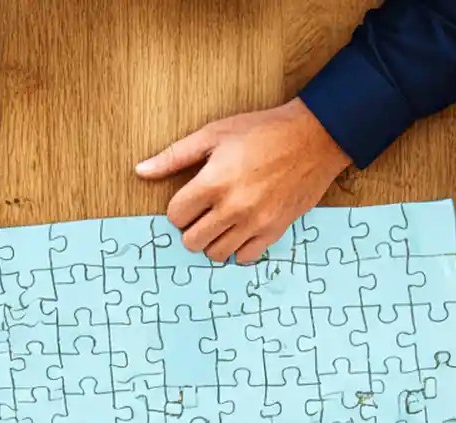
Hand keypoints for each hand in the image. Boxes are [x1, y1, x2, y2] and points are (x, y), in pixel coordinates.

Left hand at [136, 98, 349, 263]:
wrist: (314, 137)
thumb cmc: (262, 131)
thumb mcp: (213, 134)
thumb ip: (174, 156)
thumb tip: (141, 171)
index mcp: (213, 182)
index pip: (175, 216)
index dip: (179, 208)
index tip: (190, 200)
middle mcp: (233, 207)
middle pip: (191, 241)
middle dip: (192, 228)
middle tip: (204, 212)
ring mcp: (255, 222)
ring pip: (216, 254)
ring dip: (213, 240)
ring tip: (222, 221)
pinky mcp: (275, 230)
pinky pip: (245, 258)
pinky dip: (238, 248)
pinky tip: (241, 230)